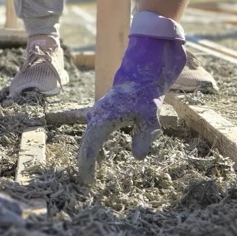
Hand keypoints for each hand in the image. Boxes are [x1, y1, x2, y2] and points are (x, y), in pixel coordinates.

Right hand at [76, 12, 186, 182]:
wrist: (149, 54)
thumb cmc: (146, 83)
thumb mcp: (149, 114)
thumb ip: (143, 137)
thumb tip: (137, 156)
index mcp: (104, 117)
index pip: (90, 147)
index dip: (87, 165)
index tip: (86, 181)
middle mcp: (102, 113)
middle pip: (89, 140)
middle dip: (88, 159)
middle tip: (88, 176)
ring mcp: (107, 108)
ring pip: (95, 132)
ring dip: (95, 148)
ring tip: (97, 164)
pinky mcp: (116, 103)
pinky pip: (104, 125)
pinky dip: (103, 138)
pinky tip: (110, 142)